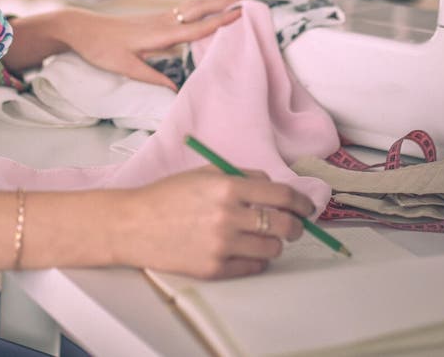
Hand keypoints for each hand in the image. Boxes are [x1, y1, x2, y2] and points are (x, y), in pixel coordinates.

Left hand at [64, 0, 242, 89]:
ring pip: (192, 7)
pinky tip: (206, 10)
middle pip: (198, 10)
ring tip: (234, 0)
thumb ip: (152, 77)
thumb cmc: (101, 48)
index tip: (240, 12)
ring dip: (213, 2)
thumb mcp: (124, 67)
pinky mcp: (154, 20)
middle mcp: (162, 22)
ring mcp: (158, 18)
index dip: (219, 21)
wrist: (82, 28)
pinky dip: (201, 8)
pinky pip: (183, 11)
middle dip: (222, 3)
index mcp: (159, 34)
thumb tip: (177, 90)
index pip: (196, 27)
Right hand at [113, 167, 314, 278]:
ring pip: (272, 248)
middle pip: (284, 225)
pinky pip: (254, 267)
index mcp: (227, 187)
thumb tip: (275, 188)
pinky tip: (244, 250)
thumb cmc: (169, 195)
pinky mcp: (215, 269)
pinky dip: (255, 260)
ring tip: (259, 236)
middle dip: (295, 226)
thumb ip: (242, 177)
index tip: (308, 207)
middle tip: (293, 225)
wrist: (135, 224)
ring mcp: (222, 245)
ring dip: (273, 242)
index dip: (302, 202)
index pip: (282, 196)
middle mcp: (228, 216)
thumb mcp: (205, 173)